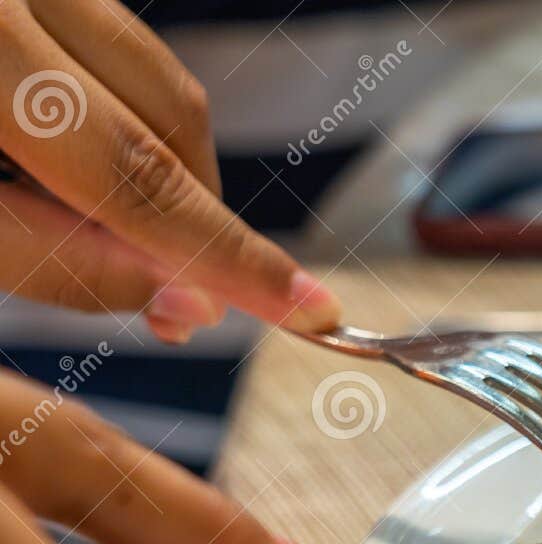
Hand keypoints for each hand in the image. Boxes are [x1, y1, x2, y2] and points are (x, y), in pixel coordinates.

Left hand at [0, 0, 341, 341]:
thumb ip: (49, 256)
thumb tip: (191, 300)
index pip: (138, 173)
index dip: (227, 254)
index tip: (307, 310)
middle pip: (174, 117)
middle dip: (191, 217)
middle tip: (180, 293)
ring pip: (166, 82)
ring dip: (164, 168)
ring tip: (99, 222)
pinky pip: (125, 51)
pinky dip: (123, 120)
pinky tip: (71, 164)